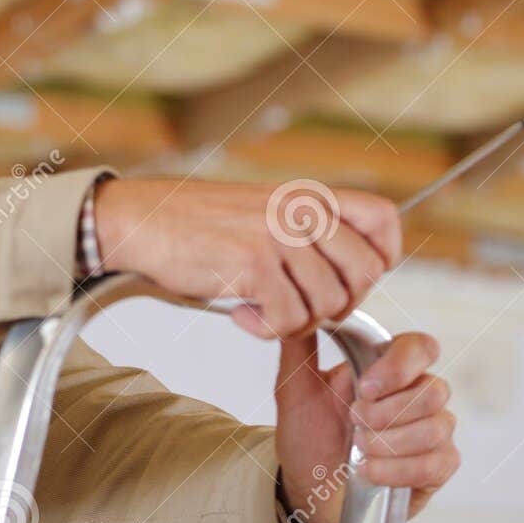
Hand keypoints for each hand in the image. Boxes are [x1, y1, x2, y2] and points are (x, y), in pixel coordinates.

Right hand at [93, 177, 401, 339]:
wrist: (141, 220)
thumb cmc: (196, 224)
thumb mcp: (264, 210)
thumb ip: (307, 232)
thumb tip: (349, 279)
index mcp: (307, 194)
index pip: (382, 219)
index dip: (382, 256)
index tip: (355, 278)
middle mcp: (299, 209)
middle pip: (364, 273)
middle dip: (338, 303)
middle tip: (300, 305)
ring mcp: (278, 235)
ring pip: (328, 303)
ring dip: (296, 319)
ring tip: (262, 308)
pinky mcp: (253, 264)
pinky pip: (288, 319)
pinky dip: (266, 328)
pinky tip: (243, 315)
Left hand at [274, 330, 458, 522]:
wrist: (307, 487)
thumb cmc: (306, 434)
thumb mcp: (293, 388)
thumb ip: (298, 347)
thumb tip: (302, 311)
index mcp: (386, 368)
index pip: (420, 348)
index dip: (400, 365)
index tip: (364, 387)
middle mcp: (416, 395)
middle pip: (434, 390)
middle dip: (388, 412)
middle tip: (353, 422)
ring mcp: (432, 431)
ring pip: (438, 427)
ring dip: (390, 442)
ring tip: (357, 449)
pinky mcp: (437, 467)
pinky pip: (437, 463)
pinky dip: (397, 469)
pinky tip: (369, 471)